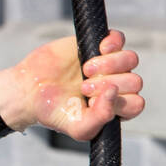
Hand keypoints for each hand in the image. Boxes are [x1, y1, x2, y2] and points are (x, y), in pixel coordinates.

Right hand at [0, 30, 143, 138]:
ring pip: (131, 60)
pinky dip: (113, 43)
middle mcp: (115, 86)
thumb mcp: (77, 127)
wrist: (29, 90)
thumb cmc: (52, 112)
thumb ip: (100, 119)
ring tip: (86, 70)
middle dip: (108, 84)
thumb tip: (114, 93)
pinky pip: (120, 39)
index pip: (135, 104)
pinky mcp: (99, 45)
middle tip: (83, 87)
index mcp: (113, 108)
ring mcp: (109, 65)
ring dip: (111, 65)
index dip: (119, 102)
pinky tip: (99, 49)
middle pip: (135, 81)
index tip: (93, 101)